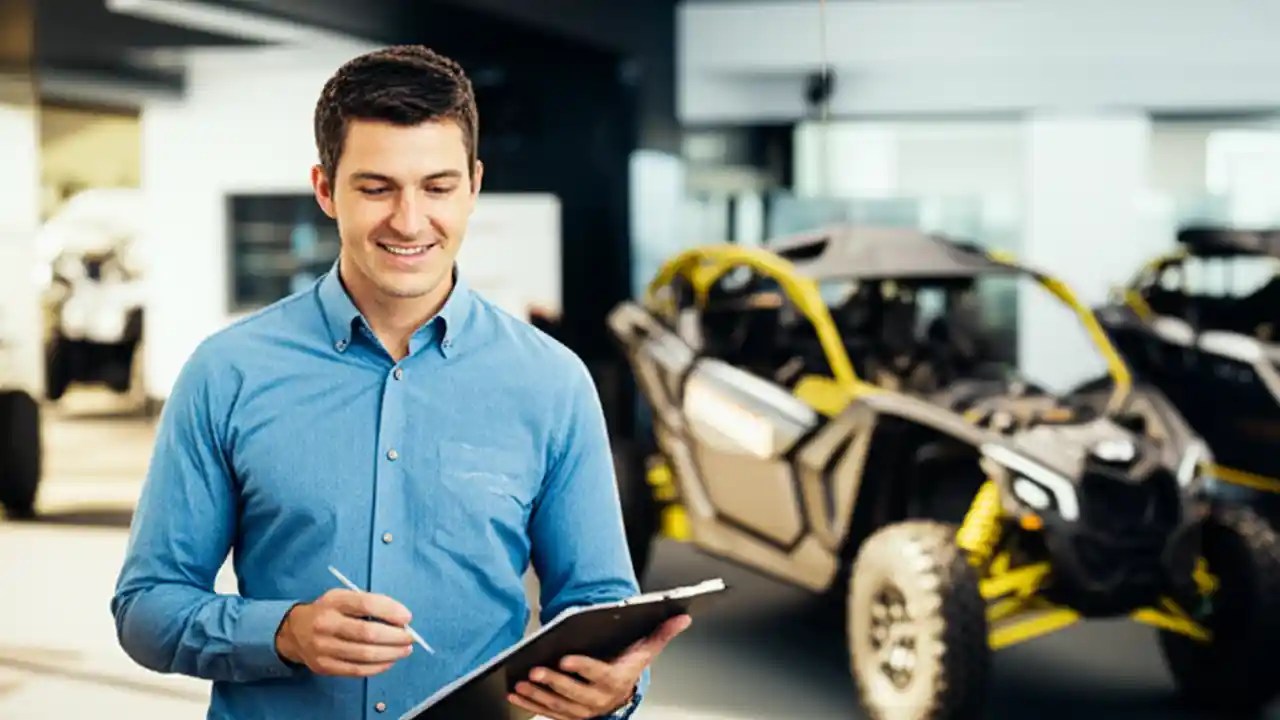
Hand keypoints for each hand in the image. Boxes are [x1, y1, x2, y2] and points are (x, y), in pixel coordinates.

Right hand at [275, 589, 416, 676]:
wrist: (294, 631)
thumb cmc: (328, 611)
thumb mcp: (343, 597)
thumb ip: (369, 603)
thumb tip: (400, 618)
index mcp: (333, 601)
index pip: (365, 604)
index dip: (390, 610)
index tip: (407, 617)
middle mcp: (325, 624)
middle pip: (367, 633)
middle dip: (395, 637)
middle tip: (410, 637)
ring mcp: (323, 647)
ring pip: (364, 654)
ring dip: (391, 653)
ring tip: (405, 650)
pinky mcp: (324, 666)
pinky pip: (356, 670)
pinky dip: (378, 667)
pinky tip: (389, 661)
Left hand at [508, 614, 691, 718]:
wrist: (619, 696)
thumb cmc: (628, 667)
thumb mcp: (645, 651)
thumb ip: (661, 634)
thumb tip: (683, 617)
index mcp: (615, 680)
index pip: (597, 674)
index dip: (581, 667)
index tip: (564, 657)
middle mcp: (598, 699)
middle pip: (573, 693)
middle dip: (554, 682)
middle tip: (535, 669)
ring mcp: (580, 710)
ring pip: (557, 704)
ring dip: (538, 694)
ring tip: (521, 681)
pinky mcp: (566, 715)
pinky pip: (546, 711)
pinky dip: (529, 703)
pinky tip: (515, 693)